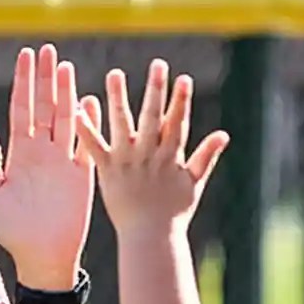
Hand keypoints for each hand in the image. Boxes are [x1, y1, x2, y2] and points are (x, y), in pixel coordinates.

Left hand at [0, 44, 94, 288]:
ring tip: (65, 66)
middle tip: (46, 49)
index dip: (23, 83)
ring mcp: (62, 162)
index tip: (24, 56)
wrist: (41, 258)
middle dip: (44, 78)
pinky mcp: (81, 176)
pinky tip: (91, 100)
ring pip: (65, 119)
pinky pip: (87, 145)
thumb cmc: (13, 231)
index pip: (20, 109)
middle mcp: (41, 153)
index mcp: (19, 154)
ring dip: (66, 93)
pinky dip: (90, 124)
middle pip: (44, 107)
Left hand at [76, 59, 228, 237]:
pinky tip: (79, 109)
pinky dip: (87, 129)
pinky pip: (95, 147)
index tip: (183, 78)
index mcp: (170, 157)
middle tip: (157, 65)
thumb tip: (224, 134)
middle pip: (152, 117)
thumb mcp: (194, 184)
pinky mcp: (108, 171)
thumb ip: (206, 157)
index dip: (181, 101)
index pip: (178, 123)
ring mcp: (127, 162)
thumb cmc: (174, 214)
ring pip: (123, 125)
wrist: (150, 238)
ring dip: (119, 99)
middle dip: (156, 90)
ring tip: (115, 74)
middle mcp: (149, 155)